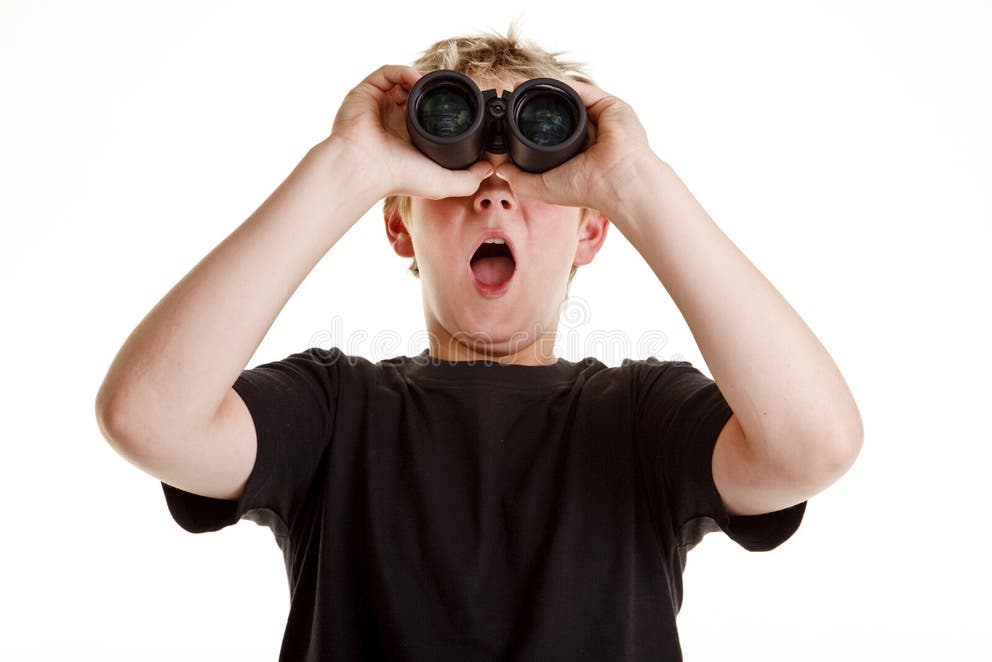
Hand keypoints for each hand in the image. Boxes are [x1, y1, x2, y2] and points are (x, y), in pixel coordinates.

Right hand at [325, 65, 493, 200]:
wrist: (366, 167)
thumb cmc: (400, 177)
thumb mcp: (444, 183)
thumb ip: (470, 179)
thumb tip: (490, 168)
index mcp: (409, 140)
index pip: (429, 118)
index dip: (446, 110)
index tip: (464, 108)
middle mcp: (393, 121)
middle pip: (417, 97)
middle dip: (434, 91)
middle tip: (452, 90)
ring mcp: (380, 105)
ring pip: (404, 82)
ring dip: (421, 80)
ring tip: (434, 85)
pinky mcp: (368, 92)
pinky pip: (388, 72)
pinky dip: (404, 71)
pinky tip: (417, 80)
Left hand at [493, 79, 658, 218]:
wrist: (616, 181)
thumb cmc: (586, 189)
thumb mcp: (544, 187)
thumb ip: (520, 179)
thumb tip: (500, 168)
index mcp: (577, 154)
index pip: (552, 134)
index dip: (530, 126)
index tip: (509, 119)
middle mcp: (590, 135)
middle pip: (560, 113)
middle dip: (536, 104)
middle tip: (513, 97)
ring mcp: (601, 119)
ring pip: (569, 98)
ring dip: (546, 90)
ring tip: (521, 87)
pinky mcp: (611, 106)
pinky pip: (582, 90)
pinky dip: (562, 85)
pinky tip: (542, 83)